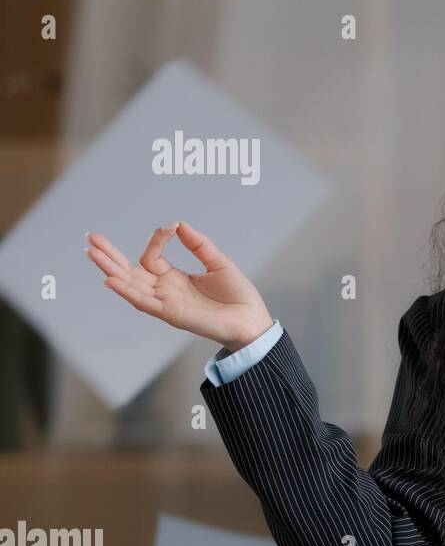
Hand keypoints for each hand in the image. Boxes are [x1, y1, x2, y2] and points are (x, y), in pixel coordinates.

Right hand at [86, 220, 274, 352]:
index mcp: (175, 278)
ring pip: (130, 284)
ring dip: (110, 269)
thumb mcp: (218, 263)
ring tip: (92, 252)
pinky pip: (143, 302)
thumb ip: (199, 245)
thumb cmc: (238, 296)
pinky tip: (111, 279)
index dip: (156, 239)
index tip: (171, 227)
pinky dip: (126, 291)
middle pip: (130, 271)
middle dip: (110, 255)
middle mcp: (165, 290)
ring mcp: (166, 302)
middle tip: (91, 238)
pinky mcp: (170, 314)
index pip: (151, 257)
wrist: (252, 320)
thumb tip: (179, 224)